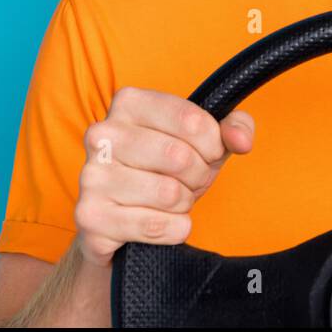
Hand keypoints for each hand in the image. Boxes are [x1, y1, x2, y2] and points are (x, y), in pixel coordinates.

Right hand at [74, 86, 255, 268]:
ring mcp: (91, 175)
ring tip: (173, 200)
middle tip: (190, 181)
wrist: (125, 219)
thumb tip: (240, 140)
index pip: (192, 121)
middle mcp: (102, 134)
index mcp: (129, 102)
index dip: (213, 144)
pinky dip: (173, 229)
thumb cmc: (168, 169)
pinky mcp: (91, 216)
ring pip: (168, 193)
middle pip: (179, 157)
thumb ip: (233, 127)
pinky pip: (154, 225)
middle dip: (199, 176)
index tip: (209, 152)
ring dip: (184, 203)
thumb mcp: (206, 140)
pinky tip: (165, 223)